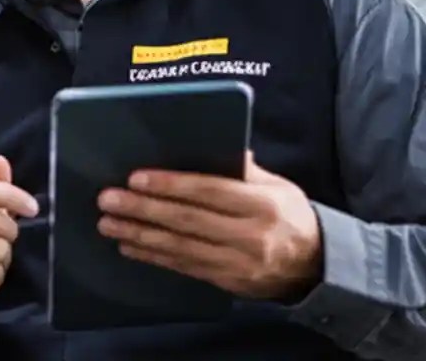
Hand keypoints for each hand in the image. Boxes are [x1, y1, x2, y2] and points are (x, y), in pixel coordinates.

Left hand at [96, 152, 321, 299]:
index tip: (137, 178)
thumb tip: (217, 143)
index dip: (171, 185)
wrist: (316, 266)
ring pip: (180, 248)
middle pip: (187, 220)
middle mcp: (249, 235)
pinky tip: (130, 247)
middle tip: (109, 200)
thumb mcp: (278, 186)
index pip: (209, 191)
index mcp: (261, 204)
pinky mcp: (227, 282)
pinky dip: (154, 257)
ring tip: (109, 224)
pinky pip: (184, 267)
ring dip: (139, 235)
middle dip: (143, 209)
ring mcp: (237, 263)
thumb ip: (245, 169)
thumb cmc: (291, 216)